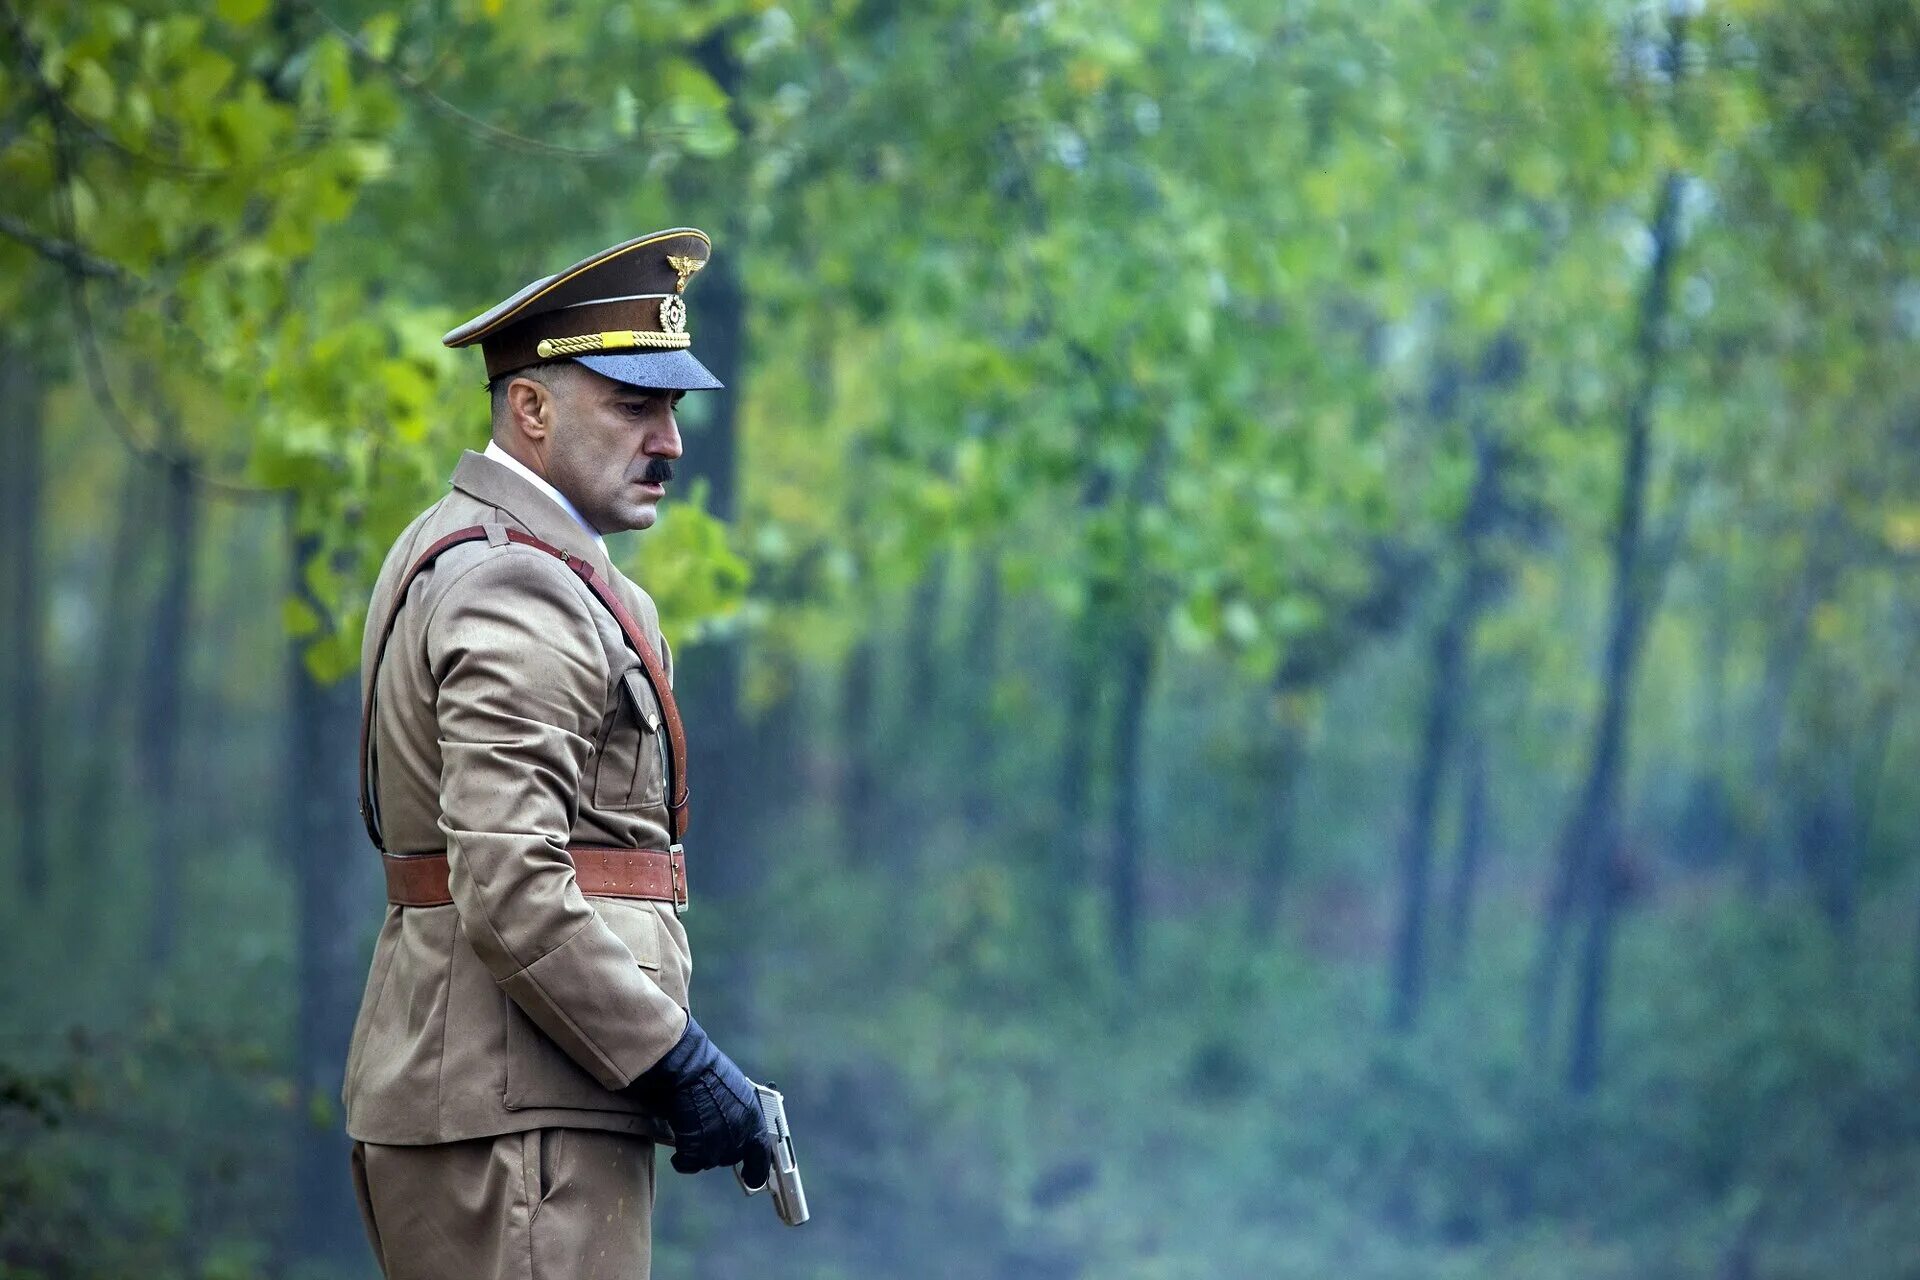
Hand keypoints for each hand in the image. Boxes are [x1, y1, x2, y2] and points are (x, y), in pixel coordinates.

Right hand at [624, 1014, 768, 1176]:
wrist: (688, 1067)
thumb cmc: (707, 1071)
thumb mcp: (735, 1089)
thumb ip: (738, 1112)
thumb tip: (733, 1123)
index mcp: (754, 1117)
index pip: (763, 1152)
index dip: (758, 1168)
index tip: (755, 1179)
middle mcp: (740, 1133)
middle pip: (730, 1157)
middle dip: (718, 1149)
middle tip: (704, 1134)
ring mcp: (718, 1143)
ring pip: (709, 1161)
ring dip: (698, 1153)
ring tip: (688, 1133)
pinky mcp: (697, 1148)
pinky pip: (689, 1164)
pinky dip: (682, 1160)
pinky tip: (678, 1153)